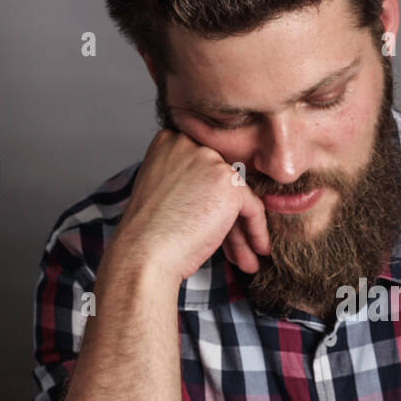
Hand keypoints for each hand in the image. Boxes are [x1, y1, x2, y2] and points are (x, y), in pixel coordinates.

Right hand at [109, 129, 270, 282]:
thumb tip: (219, 193)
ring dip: (242, 231)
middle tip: (234, 247)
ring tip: (246, 258)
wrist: (143, 253)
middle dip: (229, 217)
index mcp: (169, 142)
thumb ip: (189, 181)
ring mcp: (210, 161)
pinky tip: (256, 253)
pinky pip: (253, 208)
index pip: (203, 167)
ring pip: (238, 197)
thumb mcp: (164, 192)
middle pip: (222, 181)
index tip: (214, 223)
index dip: (211, 198)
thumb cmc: (149, 233)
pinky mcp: (229, 183)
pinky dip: (256, 232)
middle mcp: (190, 143)